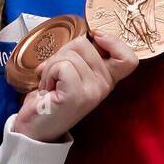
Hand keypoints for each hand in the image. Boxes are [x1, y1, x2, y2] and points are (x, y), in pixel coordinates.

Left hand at [12, 31, 137, 142]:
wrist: (35, 129)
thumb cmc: (51, 97)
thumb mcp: (72, 71)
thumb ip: (81, 55)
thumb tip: (86, 34)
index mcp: (107, 78)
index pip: (129, 57)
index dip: (113, 40)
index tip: (94, 38)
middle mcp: (105, 86)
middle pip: (84, 43)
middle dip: (62, 52)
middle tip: (55, 74)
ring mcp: (93, 91)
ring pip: (69, 54)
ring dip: (51, 65)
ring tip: (50, 84)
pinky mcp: (77, 95)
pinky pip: (62, 65)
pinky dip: (48, 73)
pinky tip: (47, 90)